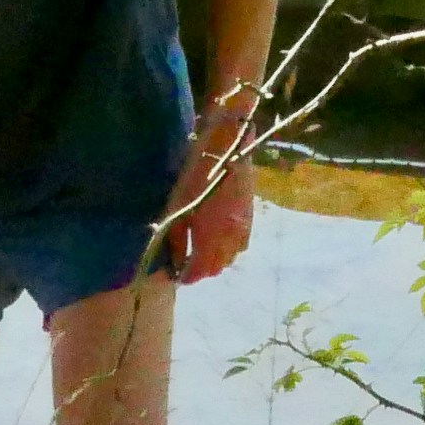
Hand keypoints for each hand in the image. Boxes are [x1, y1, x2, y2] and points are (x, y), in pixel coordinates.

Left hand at [163, 132, 257, 285]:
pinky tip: (218, 240)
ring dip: (216, 260)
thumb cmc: (196, 174)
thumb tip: (174, 261)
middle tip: (186, 263)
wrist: (229, 148)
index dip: (188, 276)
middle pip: (217, 267)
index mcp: (211, 237)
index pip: (200, 269)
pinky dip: (228, 248)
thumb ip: (177, 238)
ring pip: (230, 257)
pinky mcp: (250, 218)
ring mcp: (244, 229)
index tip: (177, 275)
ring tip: (201, 252)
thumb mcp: (177, 206)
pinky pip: (240, 244)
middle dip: (201, 269)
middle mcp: (231, 239)